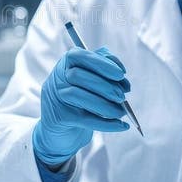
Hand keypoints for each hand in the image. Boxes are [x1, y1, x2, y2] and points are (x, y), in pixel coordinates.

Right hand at [33, 46, 130, 169]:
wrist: (62, 125)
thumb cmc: (82, 96)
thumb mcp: (92, 80)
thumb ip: (107, 73)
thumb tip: (124, 83)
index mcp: (67, 63)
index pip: (81, 56)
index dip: (101, 63)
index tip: (121, 74)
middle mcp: (58, 78)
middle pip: (77, 76)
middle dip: (104, 86)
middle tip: (122, 97)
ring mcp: (57, 97)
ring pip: (78, 96)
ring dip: (105, 105)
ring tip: (121, 112)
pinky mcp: (60, 117)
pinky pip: (85, 119)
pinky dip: (106, 123)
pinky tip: (121, 125)